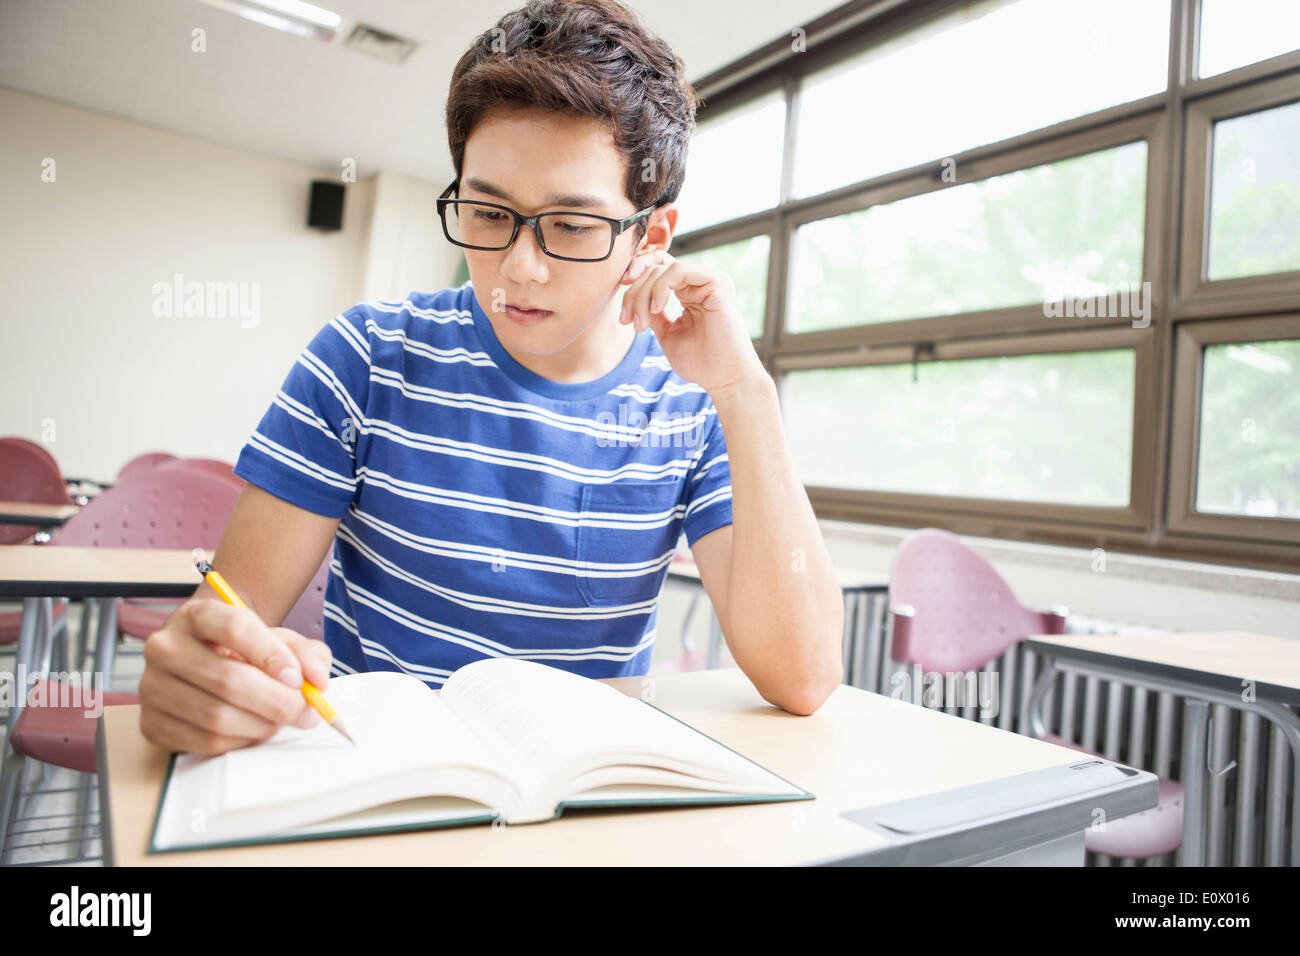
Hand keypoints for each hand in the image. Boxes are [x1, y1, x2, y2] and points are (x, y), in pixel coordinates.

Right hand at [139, 598, 332, 755]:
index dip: (272, 656)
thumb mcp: (281, 642)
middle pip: (226, 679)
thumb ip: (308, 654)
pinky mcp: (151, 723)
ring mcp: (152, 687)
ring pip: (216, 716)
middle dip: (276, 702)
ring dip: (261, 725)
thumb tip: (318, 680)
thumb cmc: (247, 651)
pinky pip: (204, 741)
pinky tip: (254, 730)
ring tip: (282, 721)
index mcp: (197, 615)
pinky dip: (239, 742)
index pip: (235, 628)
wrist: (209, 660)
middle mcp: (165, 647)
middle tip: (305, 712)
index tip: (299, 679)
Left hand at [618, 249, 767, 395]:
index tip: (621, 301)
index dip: (635, 276)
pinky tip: (657, 309)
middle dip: (633, 292)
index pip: (658, 269)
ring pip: (662, 268)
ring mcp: (709, 281)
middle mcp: (699, 283)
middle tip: (626, 320)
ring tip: (641, 323)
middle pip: (655, 267)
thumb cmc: (700, 363)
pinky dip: (660, 287)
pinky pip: (678, 270)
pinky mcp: (717, 282)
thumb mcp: (666, 334)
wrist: (724, 378)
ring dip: (643, 294)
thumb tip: (633, 296)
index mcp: (690, 292)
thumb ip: (653, 313)